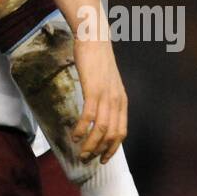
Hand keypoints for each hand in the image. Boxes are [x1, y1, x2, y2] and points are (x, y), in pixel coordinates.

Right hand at [70, 37, 127, 164]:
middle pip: (112, 134)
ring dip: (91, 144)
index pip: (121, 132)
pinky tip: (75, 134)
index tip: (102, 158)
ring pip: (101, 129)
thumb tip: (97, 110)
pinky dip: (82, 129)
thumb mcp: (106, 80)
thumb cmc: (97, 57)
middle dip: (100, 151)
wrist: (94, 37)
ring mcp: (105, 95)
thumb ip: (105, 96)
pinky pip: (89, 116)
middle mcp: (116, 100)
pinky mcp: (93, 89)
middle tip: (87, 158)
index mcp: (121, 100)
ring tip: (81, 152)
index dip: (112, 148)